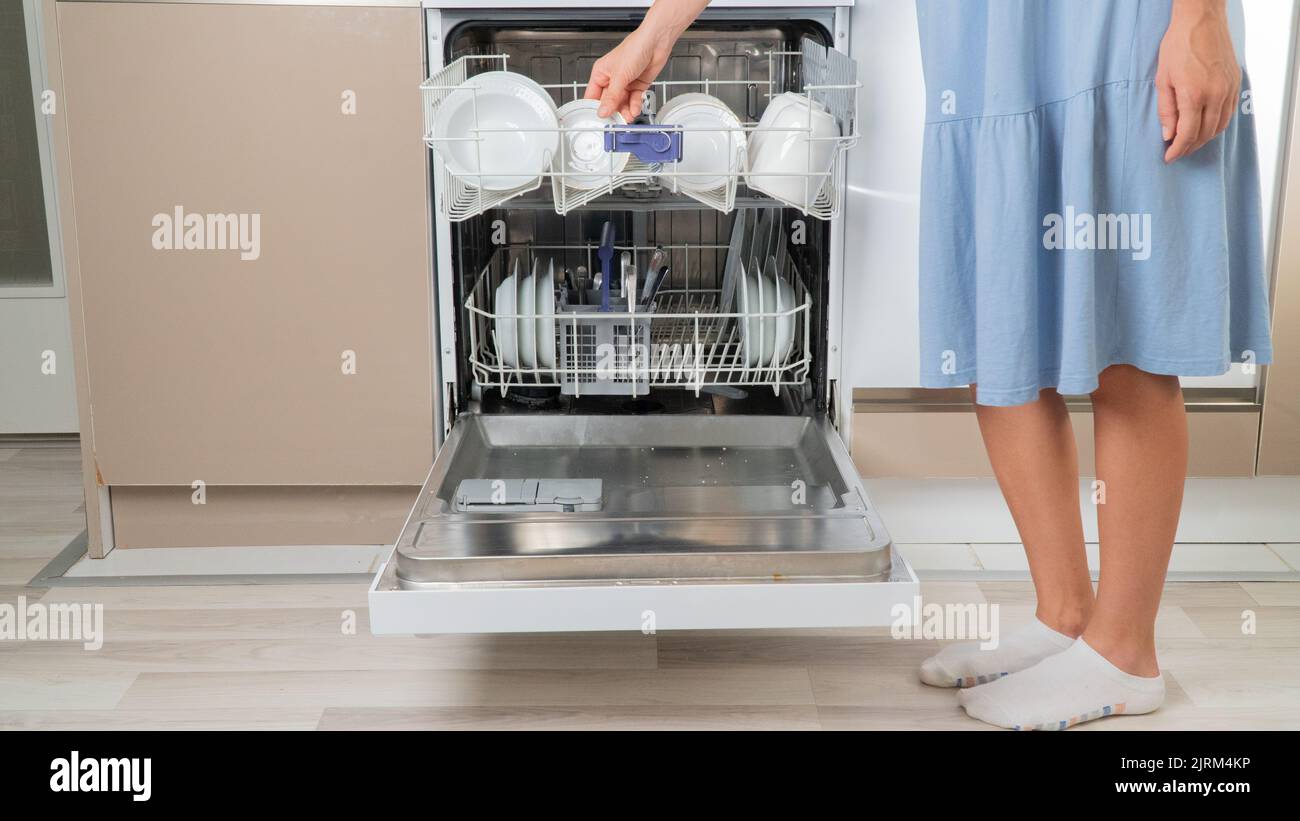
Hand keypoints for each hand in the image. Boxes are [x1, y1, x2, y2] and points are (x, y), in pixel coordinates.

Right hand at [584, 27, 671, 121]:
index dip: (595, 109)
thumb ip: (611, 96)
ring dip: (625, 111)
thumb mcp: (620, 76)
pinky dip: (634, 106)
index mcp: (601, 73)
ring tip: (628, 117)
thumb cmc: (635, 49)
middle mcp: (612, 79)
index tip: (598, 121)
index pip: (592, 96)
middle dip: (613, 112)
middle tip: (615, 122)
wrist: (656, 43)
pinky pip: (633, 100)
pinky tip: (635, 109)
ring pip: (622, 103)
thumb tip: (603, 111)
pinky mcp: (637, 86)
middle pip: (608, 102)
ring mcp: (625, 83)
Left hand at [1156, 0, 1241, 162]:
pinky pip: (1229, 113)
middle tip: (1177, 151)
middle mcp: (1216, 94)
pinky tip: (1205, 127)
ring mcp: (1228, 89)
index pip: (1188, 134)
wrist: (1201, 21)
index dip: (1178, 149)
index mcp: (1194, 95)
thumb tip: (1168, 134)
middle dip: (1190, 147)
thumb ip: (1166, 110)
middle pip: (1205, 134)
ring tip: (1189, 142)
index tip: (1169, 157)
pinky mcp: (1235, 82)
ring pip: (1220, 126)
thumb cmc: (1179, 46)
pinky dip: (1217, 125)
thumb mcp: (1163, 79)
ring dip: (1204, 138)